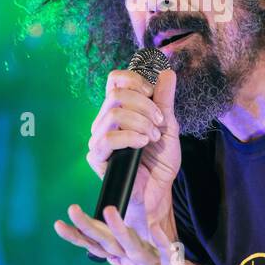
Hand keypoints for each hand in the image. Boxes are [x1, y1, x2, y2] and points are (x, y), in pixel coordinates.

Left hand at [55, 203, 212, 264]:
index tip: (58, 225)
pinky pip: (168, 253)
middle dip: (92, 225)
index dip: (78, 236)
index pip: (96, 244)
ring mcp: (155, 259)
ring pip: (135, 243)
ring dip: (122, 229)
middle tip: (71, 210)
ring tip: (109, 212)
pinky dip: (163, 242)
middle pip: (110, 238)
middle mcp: (137, 253)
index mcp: (124, 257)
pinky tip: (157, 231)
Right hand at [85, 67, 180, 233]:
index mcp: (119, 109)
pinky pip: (108, 139)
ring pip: (113, 114)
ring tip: (153, 137)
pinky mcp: (96, 157)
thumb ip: (165, 100)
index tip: (152, 94)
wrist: (158, 191)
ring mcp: (99, 138)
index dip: (134, 80)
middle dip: (144, 106)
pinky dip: (130, 137)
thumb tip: (167, 72)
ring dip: (140, 122)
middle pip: (116, 95)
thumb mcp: (168, 126)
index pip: (115, 80)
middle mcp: (105, 121)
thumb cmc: (160, 160)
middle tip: (159, 122)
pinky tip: (143, 144)